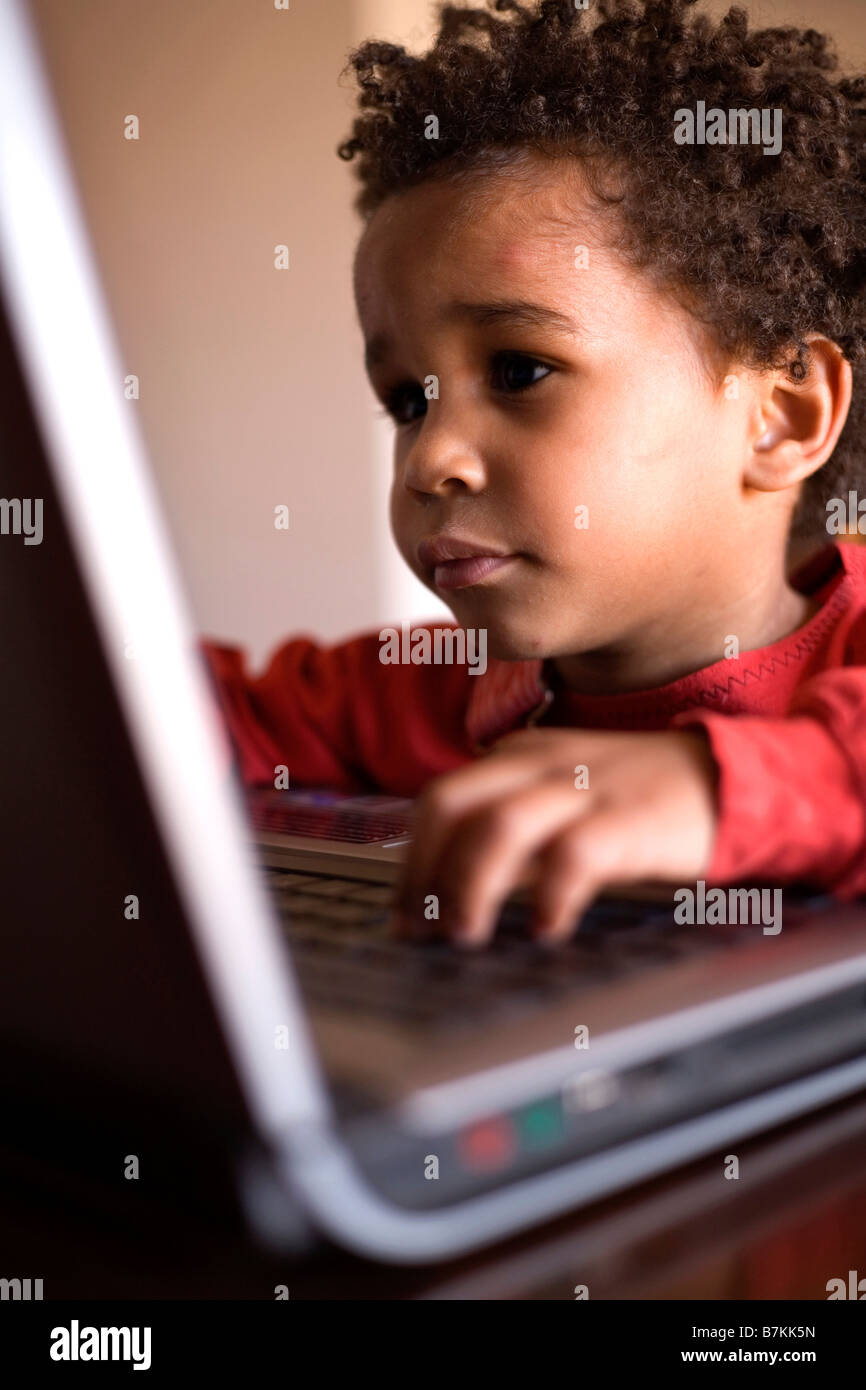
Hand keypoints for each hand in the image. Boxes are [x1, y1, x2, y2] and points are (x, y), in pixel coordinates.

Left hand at [393, 727, 718, 947]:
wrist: (728, 778)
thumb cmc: (637, 800)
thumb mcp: (563, 798)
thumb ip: (511, 831)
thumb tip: (451, 894)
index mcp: (520, 755)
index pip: (440, 799)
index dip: (411, 860)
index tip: (404, 913)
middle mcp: (542, 763)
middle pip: (451, 802)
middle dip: (423, 871)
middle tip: (422, 929)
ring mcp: (585, 787)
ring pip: (499, 826)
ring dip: (470, 886)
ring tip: (468, 936)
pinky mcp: (628, 818)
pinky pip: (573, 854)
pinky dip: (549, 897)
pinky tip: (546, 931)